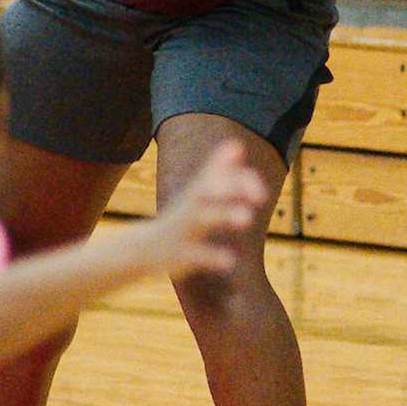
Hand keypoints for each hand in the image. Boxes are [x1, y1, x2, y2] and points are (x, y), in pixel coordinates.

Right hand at [145, 142, 264, 279]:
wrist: (144, 248)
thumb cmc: (178, 219)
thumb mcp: (196, 192)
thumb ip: (217, 170)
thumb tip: (236, 145)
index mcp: (197, 193)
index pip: (221, 178)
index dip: (242, 182)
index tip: (262, 193)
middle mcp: (189, 207)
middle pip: (208, 191)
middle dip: (233, 189)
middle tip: (262, 196)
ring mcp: (182, 229)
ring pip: (202, 219)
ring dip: (224, 215)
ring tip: (248, 219)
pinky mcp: (178, 254)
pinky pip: (195, 255)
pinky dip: (211, 256)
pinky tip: (230, 261)